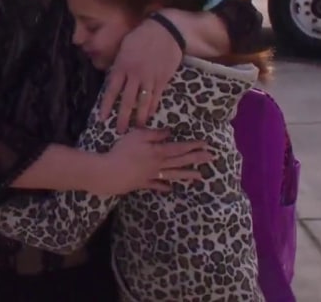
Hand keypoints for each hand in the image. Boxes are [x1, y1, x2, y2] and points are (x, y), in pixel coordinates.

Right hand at [87, 129, 210, 195]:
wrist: (109, 173)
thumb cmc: (122, 151)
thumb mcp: (137, 136)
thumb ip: (154, 134)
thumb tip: (169, 132)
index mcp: (158, 152)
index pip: (179, 148)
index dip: (193, 145)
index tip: (206, 144)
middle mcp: (158, 165)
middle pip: (180, 161)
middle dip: (196, 159)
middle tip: (211, 158)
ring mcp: (151, 176)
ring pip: (173, 174)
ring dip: (187, 174)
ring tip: (200, 176)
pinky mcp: (142, 184)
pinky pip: (156, 185)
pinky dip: (164, 186)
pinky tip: (170, 188)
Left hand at [98, 15, 183, 132]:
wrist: (166, 31)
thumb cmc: (142, 36)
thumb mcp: (124, 47)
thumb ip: (119, 64)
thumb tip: (114, 77)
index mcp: (122, 66)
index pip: (112, 90)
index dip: (107, 106)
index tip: (103, 118)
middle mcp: (135, 75)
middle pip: (127, 101)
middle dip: (122, 117)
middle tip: (119, 130)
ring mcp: (149, 78)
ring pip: (143, 102)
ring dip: (139, 117)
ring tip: (136, 128)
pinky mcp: (162, 79)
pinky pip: (156, 97)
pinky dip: (152, 108)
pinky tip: (149, 116)